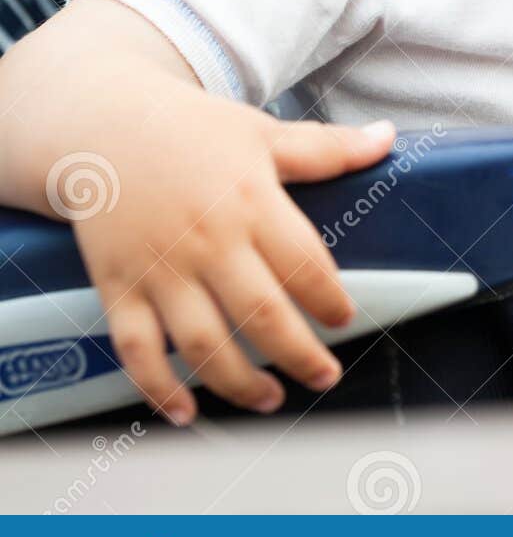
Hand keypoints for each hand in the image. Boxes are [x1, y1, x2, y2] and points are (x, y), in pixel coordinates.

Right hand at [73, 85, 394, 425]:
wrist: (102, 124)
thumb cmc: (191, 129)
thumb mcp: (262, 132)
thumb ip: (326, 148)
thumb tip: (387, 139)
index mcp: (250, 200)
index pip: (304, 265)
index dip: (330, 301)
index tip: (344, 320)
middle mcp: (207, 240)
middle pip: (262, 315)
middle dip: (300, 355)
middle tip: (325, 376)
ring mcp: (160, 267)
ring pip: (203, 344)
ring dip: (240, 383)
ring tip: (270, 398)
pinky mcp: (118, 286)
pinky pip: (137, 349)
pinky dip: (159, 388)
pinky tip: (186, 412)